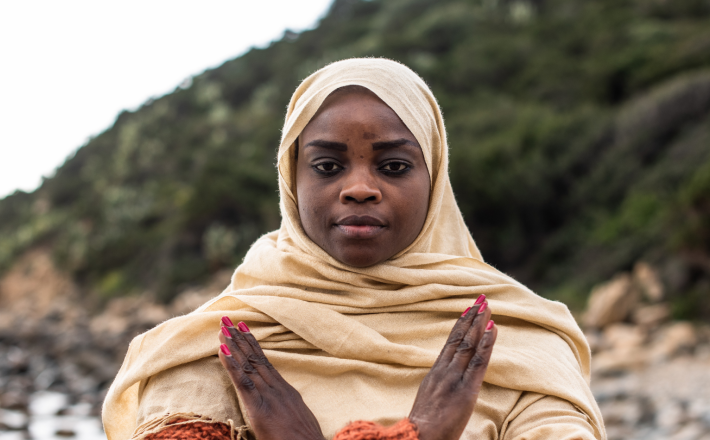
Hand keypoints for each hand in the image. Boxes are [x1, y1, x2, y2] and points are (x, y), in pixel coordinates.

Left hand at [218, 317, 325, 439]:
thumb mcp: (298, 420)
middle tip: (227, 318)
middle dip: (239, 337)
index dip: (253, 344)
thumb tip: (283, 409)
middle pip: (254, 358)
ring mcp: (268, 396)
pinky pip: (242, 382)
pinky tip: (222, 351)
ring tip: (222, 327)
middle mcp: (277, 388)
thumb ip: (288, 410)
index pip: (265, 362)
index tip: (243, 327)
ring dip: (233, 345)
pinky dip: (231, 365)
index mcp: (285, 390)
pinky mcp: (259, 407)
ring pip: (247, 364)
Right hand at [409, 297, 496, 439]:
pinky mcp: (465, 389)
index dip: (460, 325)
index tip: (467, 310)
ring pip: (469, 344)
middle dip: (471, 317)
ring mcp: (454, 378)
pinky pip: (478, 361)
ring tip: (487, 306)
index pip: (449, 343)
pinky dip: (486, 343)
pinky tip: (493, 328)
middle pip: (459, 338)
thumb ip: (437, 388)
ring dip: (479, 323)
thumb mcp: (428, 401)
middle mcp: (444, 371)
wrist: (419, 437)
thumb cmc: (423, 427)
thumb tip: (443, 385)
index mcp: (435, 374)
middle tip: (480, 299)